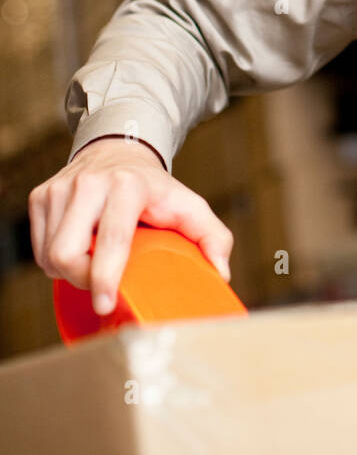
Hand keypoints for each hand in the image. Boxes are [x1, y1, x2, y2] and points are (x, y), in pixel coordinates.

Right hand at [29, 137, 233, 314]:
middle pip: (67, 254)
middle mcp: (90, 183)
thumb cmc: (155, 189)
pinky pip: (37, 249)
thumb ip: (213, 237)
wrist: (120, 151)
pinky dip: (54, 260)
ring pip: (49, 256)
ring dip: (70, 271)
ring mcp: (60, 188)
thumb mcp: (190, 206)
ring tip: (95, 261)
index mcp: (128, 186)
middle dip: (84, 279)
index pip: (111, 239)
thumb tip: (220, 273)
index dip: (105, 277)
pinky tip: (79, 249)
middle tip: (104, 282)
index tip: (104, 303)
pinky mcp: (41, 196)